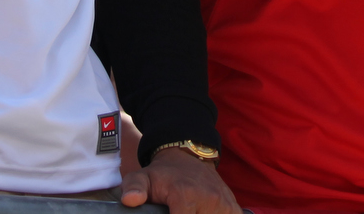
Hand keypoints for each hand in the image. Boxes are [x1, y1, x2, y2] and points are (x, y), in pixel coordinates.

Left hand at [120, 148, 237, 213]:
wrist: (189, 156)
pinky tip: (202, 213)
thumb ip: (133, 188)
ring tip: (189, 211)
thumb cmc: (163, 173)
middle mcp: (209, 199)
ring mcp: (224, 204)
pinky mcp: (233, 208)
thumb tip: (130, 200)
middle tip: (175, 210)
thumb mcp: (143, 177)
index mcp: (185, 195)